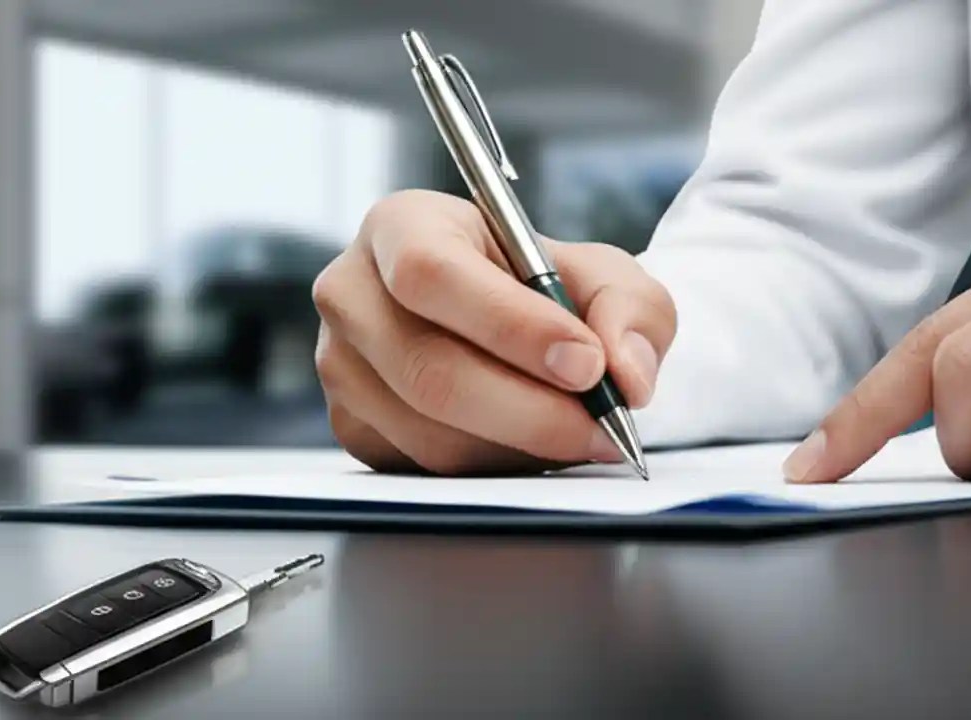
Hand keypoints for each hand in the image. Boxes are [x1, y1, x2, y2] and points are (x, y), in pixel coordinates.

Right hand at [313, 190, 675, 474]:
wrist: (512, 328)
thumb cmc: (544, 288)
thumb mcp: (603, 274)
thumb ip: (629, 309)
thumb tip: (626, 375)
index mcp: (402, 225)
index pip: (432, 273)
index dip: (510, 326)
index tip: (586, 364)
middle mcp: (353, 291)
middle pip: (427, 368)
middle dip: (530, 410)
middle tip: (601, 427)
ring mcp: (341, 365)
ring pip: (430, 432)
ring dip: (519, 446)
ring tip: (576, 434)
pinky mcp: (351, 426)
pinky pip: (423, 468)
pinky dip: (493, 467)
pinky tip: (529, 443)